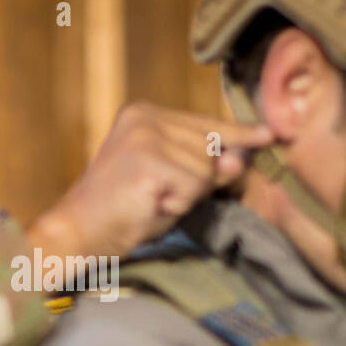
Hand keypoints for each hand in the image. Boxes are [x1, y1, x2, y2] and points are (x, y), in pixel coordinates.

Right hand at [26, 101, 272, 260]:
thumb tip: (241, 158)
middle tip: (158, 195)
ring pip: (206, 169)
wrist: (78, 233)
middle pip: (212, 146)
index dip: (238, 134)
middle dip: (199, 179)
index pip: (207, 122)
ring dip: (186, 196)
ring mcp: (145, 137)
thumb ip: (204, 167)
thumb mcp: (170, 182)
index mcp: (145, 113)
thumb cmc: (123, 211)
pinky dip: (178, 205)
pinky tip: (150, 205)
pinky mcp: (148, 161)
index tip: (266, 135)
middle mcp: (145, 116)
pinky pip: (194, 187)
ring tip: (151, 201)